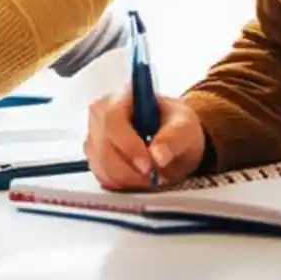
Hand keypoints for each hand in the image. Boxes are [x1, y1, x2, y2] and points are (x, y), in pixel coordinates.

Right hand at [85, 86, 206, 189]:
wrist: (174, 139)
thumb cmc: (177, 126)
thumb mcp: (186, 127)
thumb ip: (174, 138)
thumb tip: (158, 155)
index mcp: (124, 96)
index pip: (112, 117)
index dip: (127, 144)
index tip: (149, 165)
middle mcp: (102, 112)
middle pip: (102, 144)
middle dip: (128, 168)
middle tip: (153, 178)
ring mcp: (94, 134)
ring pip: (99, 162)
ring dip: (126, 178)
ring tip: (150, 178)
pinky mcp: (94, 154)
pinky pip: (100, 174)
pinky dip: (120, 183)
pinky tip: (138, 179)